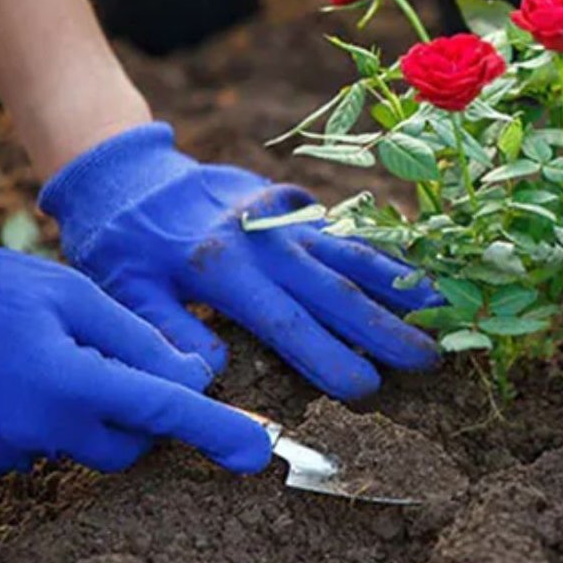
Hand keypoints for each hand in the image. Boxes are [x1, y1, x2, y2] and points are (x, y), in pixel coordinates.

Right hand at [0, 222, 270, 482]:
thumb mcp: (72, 294)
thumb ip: (136, 339)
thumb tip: (193, 376)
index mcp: (72, 380)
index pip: (164, 412)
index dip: (217, 430)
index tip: (257, 451)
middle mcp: (44, 428)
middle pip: (128, 446)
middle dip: (140, 415)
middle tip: (115, 363)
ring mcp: (9, 451)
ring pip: (82, 446)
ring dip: (87, 412)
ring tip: (47, 357)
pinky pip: (36, 450)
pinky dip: (42, 421)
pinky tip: (13, 380)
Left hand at [39, 123, 440, 399]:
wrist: (130, 172)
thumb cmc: (122, 243)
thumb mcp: (123, 290)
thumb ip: (165, 330)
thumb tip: (209, 374)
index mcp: (222, 268)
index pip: (286, 322)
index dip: (328, 356)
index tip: (367, 390)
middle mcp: (264, 241)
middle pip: (334, 290)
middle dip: (385, 328)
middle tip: (430, 360)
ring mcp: (283, 219)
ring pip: (349, 254)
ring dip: (396, 283)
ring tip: (440, 308)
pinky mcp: (293, 206)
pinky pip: (344, 231)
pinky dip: (381, 252)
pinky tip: (413, 269)